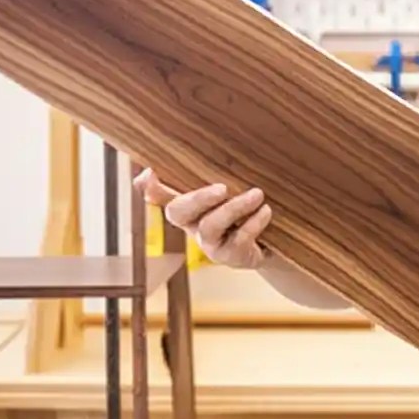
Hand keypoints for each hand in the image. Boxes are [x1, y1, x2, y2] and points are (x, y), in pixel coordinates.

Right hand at [133, 168, 273, 269]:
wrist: (270, 245)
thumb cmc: (242, 214)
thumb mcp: (228, 195)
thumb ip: (209, 178)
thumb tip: (175, 162)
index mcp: (189, 208)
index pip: (160, 197)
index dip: (151, 189)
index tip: (149, 172)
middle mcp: (193, 226)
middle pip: (179, 213)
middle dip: (198, 198)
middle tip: (223, 187)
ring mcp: (210, 244)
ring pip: (210, 226)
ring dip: (234, 208)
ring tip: (257, 194)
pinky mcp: (231, 256)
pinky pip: (238, 240)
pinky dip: (254, 223)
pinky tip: (266, 211)